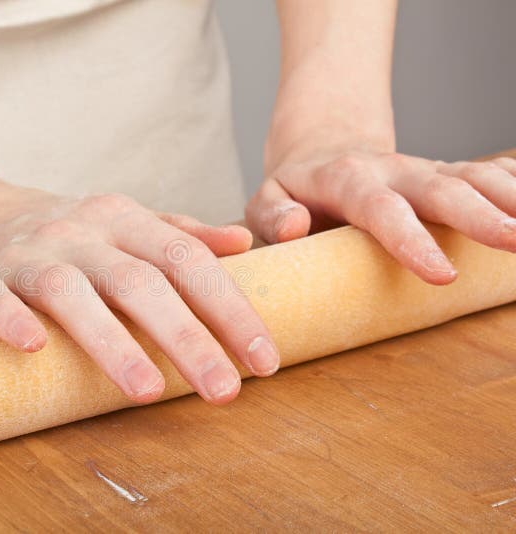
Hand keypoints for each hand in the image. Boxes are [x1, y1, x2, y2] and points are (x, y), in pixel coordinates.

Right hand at [0, 186, 280, 404]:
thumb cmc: (61, 235)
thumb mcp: (122, 223)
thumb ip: (180, 234)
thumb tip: (243, 244)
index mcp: (121, 219)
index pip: (186, 260)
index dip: (229, 308)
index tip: (264, 360)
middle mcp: (77, 233)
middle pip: (139, 282)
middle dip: (186, 337)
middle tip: (224, 391)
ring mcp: (25, 256)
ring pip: (72, 293)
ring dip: (111, 341)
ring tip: (147, 391)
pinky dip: (12, 320)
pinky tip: (34, 349)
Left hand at [245, 149, 515, 283]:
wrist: (324, 152)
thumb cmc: (293, 192)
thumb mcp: (264, 201)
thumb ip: (271, 215)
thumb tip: (294, 226)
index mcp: (345, 179)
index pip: (379, 208)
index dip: (409, 239)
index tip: (440, 274)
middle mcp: (392, 171)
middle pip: (440, 189)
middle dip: (479, 216)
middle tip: (514, 242)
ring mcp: (425, 171)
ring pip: (474, 178)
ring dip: (510, 199)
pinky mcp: (447, 176)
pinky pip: (489, 176)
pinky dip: (515, 187)